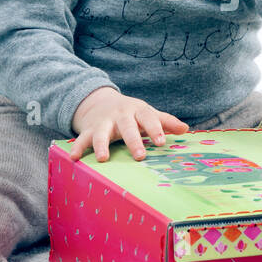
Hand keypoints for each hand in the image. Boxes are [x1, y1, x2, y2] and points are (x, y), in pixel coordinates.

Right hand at [69, 86, 189, 161]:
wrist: (100, 101)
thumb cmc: (131, 113)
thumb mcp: (147, 113)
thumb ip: (165, 122)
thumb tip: (186, 129)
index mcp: (137, 111)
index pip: (148, 118)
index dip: (155, 129)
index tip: (162, 142)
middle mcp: (120, 115)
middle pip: (127, 126)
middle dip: (132, 141)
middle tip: (140, 156)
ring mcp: (103, 122)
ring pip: (101, 133)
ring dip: (101, 145)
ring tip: (103, 159)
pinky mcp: (89, 130)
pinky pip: (82, 139)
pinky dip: (78, 147)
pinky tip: (75, 158)